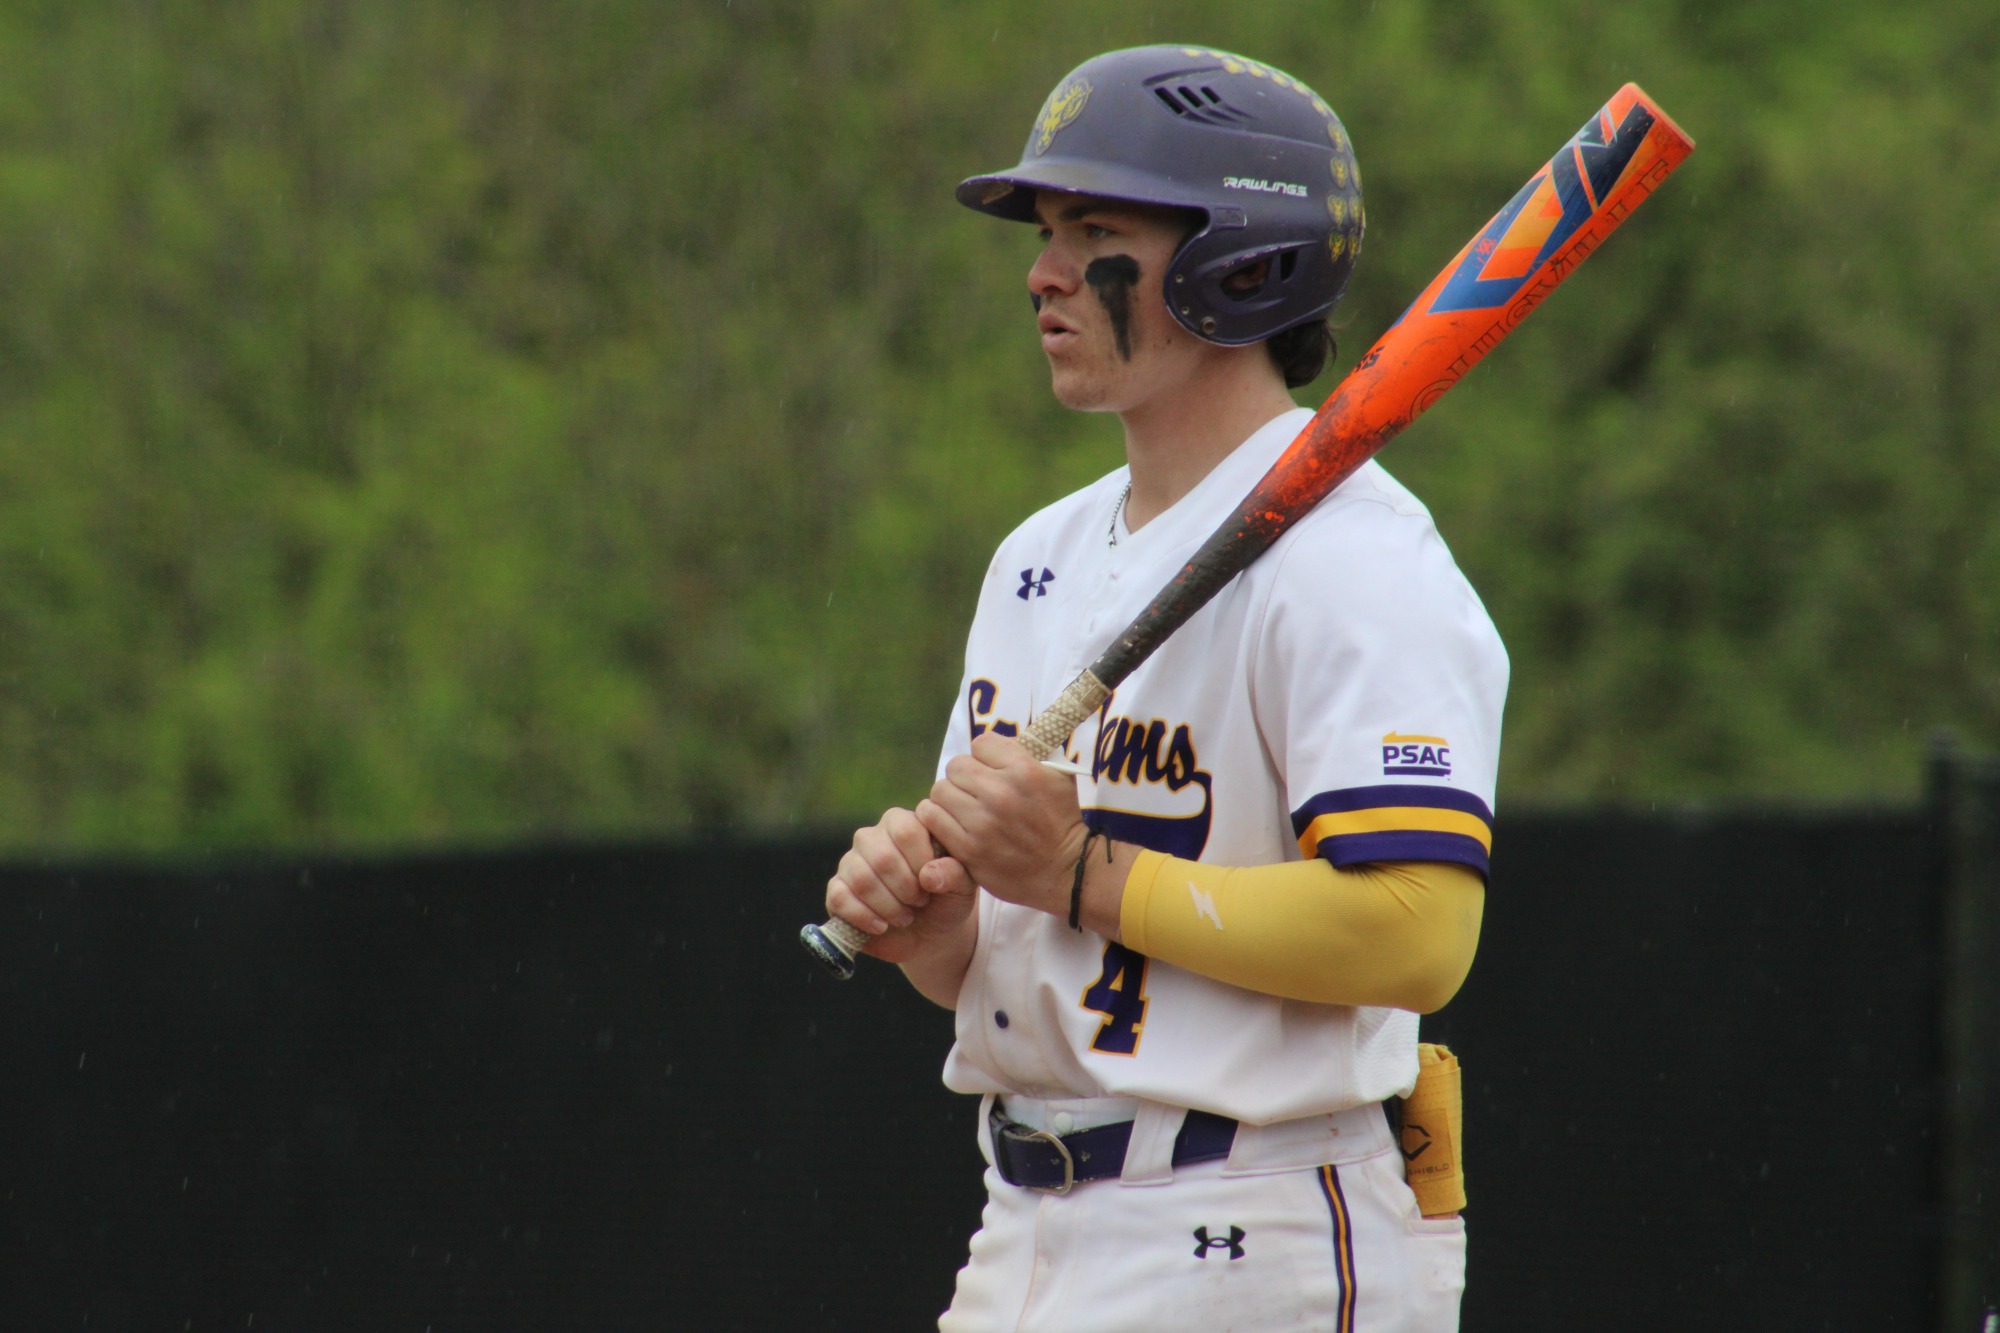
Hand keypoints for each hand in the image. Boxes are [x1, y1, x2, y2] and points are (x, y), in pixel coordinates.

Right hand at [825, 807, 977, 966]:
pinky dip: (865, 918)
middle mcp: (872, 837)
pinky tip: (882, 926)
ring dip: (889, 906)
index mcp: (903, 823)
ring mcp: (850, 862)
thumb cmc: (947, 898)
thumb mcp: (962, 886)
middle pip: (882, 857)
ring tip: (905, 917)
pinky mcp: (837, 890)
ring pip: (861, 879)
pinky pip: (840, 898)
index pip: (906, 830)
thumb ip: (955, 873)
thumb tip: (929, 875)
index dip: (921, 863)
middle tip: (920, 903)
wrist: (930, 934)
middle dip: (906, 890)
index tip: (933, 885)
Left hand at [918, 732, 1088, 917]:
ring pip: (940, 790)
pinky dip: (937, 817)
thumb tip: (993, 745)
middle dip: (965, 776)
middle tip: (975, 791)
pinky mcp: (967, 848)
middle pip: (956, 765)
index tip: (992, 770)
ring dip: (949, 797)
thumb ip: (1026, 755)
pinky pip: (931, 817)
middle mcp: (1000, 793)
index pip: (981, 743)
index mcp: (1024, 770)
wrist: (1065, 871)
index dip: (985, 755)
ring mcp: (982, 822)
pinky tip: (951, 822)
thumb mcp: (1057, 777)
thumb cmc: (1061, 820)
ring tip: (963, 808)